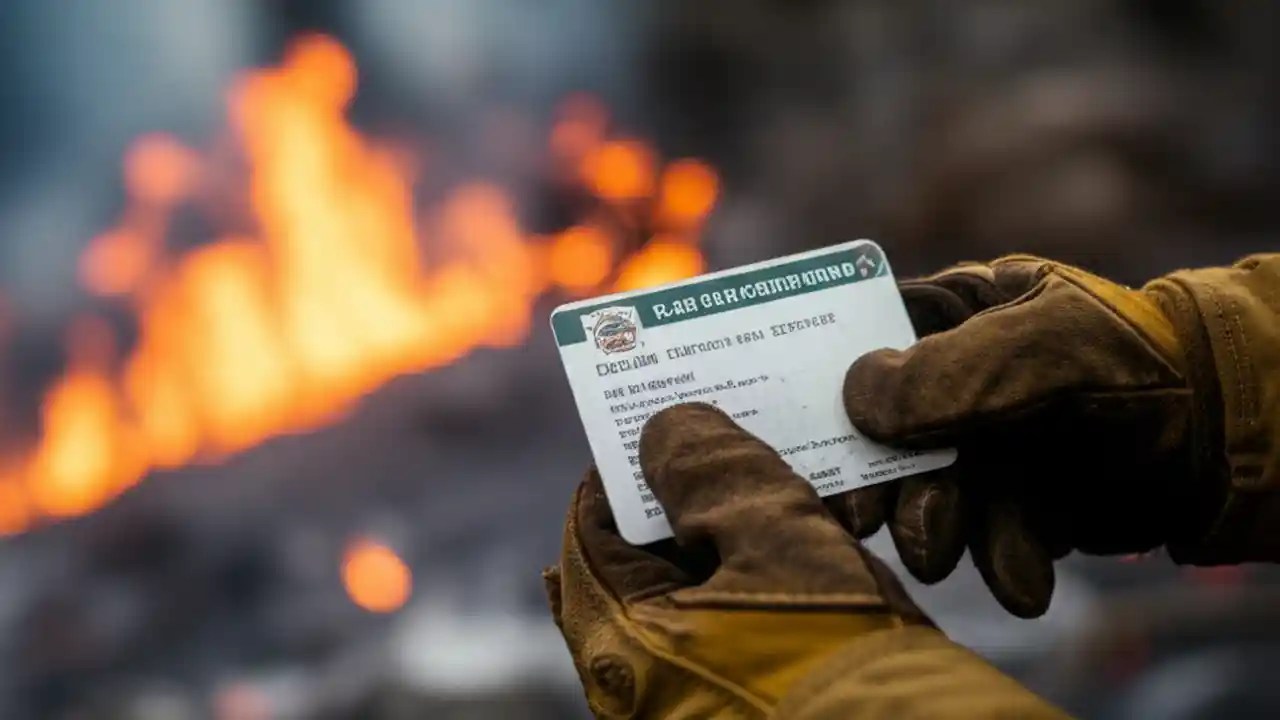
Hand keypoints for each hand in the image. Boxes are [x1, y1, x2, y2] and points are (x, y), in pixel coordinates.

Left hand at [543, 403, 928, 717]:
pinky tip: (816, 547)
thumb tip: (666, 425)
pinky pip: (731, 621)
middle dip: (696, 492)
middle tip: (744, 441)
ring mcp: (685, 692)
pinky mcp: (737, 701)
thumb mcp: (780, 544)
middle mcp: (635, 673)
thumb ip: (716, 473)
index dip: (633, 460)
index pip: (593, 520)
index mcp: (618, 636)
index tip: (680, 418)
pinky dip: (763, 578)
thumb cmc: (838, 660)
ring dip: (741, 532)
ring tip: (793, 486)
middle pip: (646, 553)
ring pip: (696, 585)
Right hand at [832, 256, 1220, 617]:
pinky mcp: (1018, 499)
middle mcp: (960, 377)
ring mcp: (987, 440)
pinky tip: (1023, 583)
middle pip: (885, 426)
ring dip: (934, 527)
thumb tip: (855, 397)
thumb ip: (949, 372)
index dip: (829, 382)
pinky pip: (984, 533)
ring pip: (929, 488)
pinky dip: (997, 560)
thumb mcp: (1046, 348)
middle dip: (878, 477)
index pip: (866, 335)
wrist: (1226, 440)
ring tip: (942, 559)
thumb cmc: (1138, 363)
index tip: (811, 436)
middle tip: (862, 521)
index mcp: (958, 312)